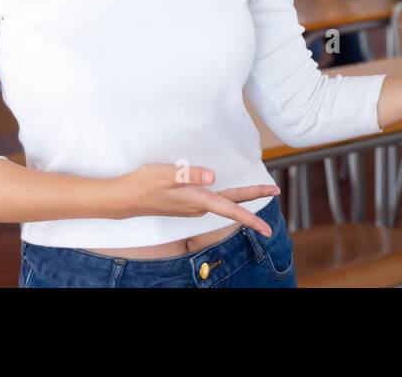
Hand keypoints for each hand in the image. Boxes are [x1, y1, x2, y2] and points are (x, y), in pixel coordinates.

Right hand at [112, 163, 279, 238]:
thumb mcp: (168, 173)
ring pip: (223, 202)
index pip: (231, 208)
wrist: (125, 198)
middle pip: (233, 202)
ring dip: (242, 197)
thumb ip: (191, 173)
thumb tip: (213, 177)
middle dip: (255, 196)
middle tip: (276, 189)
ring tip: (261, 189)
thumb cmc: (144, 183)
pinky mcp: (186, 204)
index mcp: (198, 200)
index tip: (267, 228)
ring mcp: (192, 207)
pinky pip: (213, 201)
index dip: (251, 217)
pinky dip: (227, 198)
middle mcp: (198, 207)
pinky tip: (229, 194)